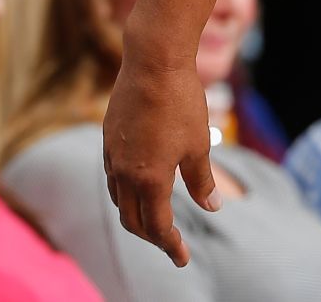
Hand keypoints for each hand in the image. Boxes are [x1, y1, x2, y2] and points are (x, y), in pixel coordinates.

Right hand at [102, 52, 219, 266]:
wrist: (153, 62)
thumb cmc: (182, 102)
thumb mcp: (199, 145)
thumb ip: (202, 181)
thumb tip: (213, 208)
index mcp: (149, 180)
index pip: (157, 227)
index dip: (170, 246)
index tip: (182, 259)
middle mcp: (124, 173)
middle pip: (132, 220)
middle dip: (152, 237)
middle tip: (171, 245)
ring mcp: (112, 156)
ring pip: (119, 199)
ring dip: (136, 215)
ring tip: (154, 219)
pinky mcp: (108, 138)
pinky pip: (112, 177)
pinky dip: (126, 191)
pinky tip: (139, 186)